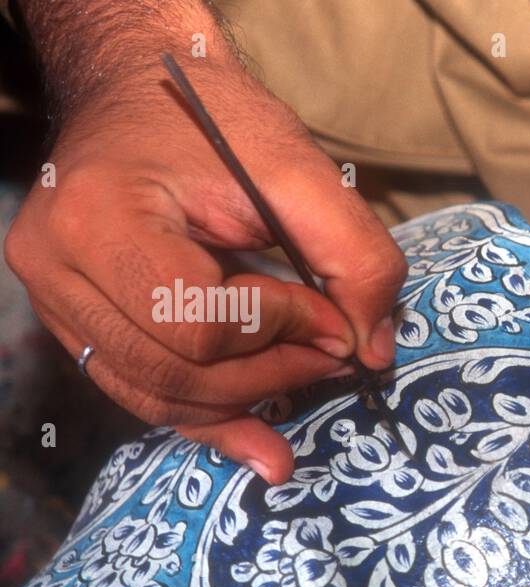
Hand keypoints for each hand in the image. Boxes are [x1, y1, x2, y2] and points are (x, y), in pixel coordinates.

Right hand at [4, 10, 405, 482]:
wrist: (139, 92)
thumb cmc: (215, 121)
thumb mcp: (300, 170)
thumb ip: (355, 256)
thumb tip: (372, 351)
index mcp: (98, 217)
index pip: (196, 320)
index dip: (281, 330)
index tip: (333, 315)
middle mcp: (57, 267)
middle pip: (175, 371)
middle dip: (272, 373)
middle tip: (336, 354)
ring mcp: (56, 303)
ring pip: (157, 396)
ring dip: (247, 404)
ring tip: (312, 384)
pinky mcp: (76, 324)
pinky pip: (143, 394)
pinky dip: (210, 421)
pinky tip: (262, 449)